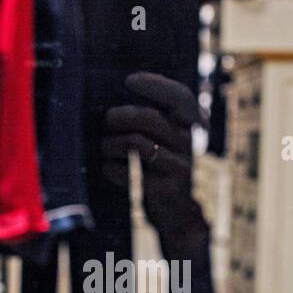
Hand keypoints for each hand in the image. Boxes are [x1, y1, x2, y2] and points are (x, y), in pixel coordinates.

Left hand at [101, 72, 206, 246]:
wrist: (176, 213)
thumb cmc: (161, 168)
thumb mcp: (164, 140)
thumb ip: (151, 121)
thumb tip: (114, 102)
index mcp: (189, 126)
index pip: (180, 97)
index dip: (156, 85)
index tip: (129, 80)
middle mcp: (187, 142)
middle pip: (151, 119)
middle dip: (122, 115)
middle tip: (107, 119)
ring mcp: (178, 166)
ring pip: (138, 145)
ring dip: (112, 143)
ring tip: (103, 146)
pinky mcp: (165, 188)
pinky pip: (132, 173)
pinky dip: (113, 168)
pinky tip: (107, 167)